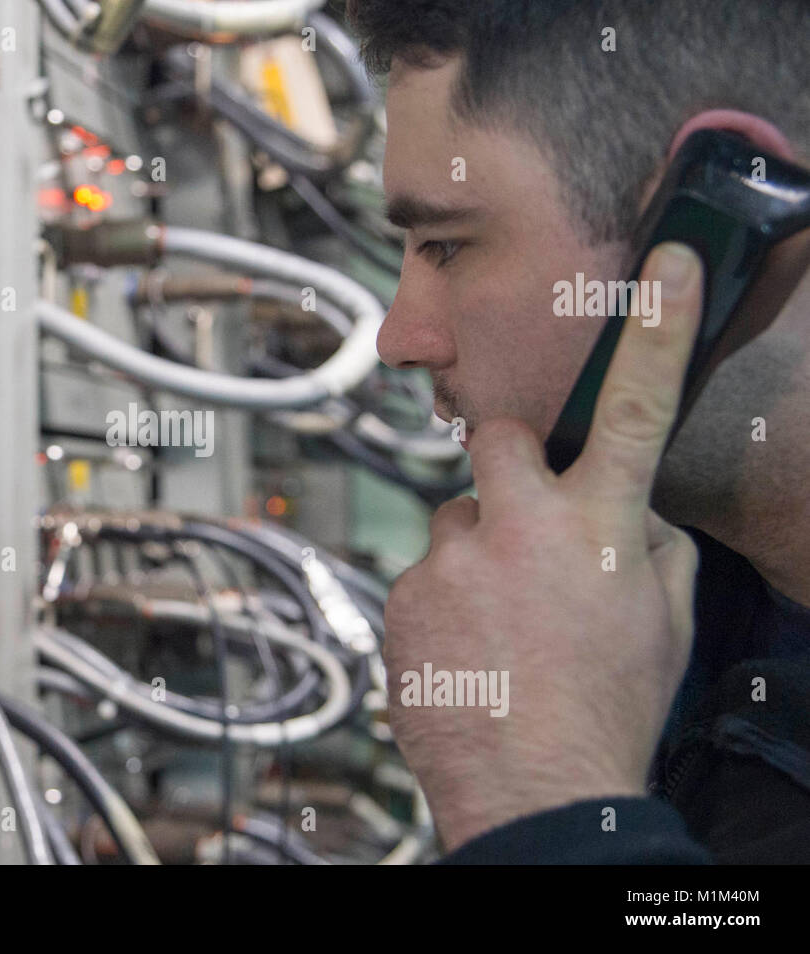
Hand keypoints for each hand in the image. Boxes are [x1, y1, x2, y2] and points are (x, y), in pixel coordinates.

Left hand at [383, 243, 705, 851]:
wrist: (536, 793)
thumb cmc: (610, 708)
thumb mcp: (661, 619)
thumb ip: (645, 538)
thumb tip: (626, 502)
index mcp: (602, 528)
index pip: (634, 409)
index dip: (655, 333)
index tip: (665, 269)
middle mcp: (519, 527)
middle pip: (496, 439)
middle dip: (510, 469)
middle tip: (527, 525)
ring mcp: (450, 560)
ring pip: (456, 520)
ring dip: (475, 553)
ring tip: (499, 623)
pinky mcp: (402, 596)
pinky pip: (423, 574)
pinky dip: (443, 602)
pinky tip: (469, 649)